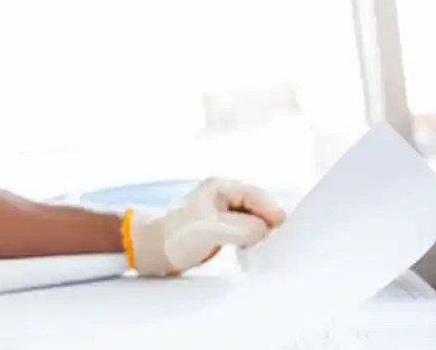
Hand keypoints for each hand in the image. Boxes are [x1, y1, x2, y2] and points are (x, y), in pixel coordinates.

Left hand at [124, 178, 285, 275]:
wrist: (153, 248)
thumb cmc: (176, 235)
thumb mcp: (211, 230)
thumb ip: (240, 228)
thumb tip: (264, 229)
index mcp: (218, 187)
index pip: (253, 194)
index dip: (269, 208)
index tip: (281, 224)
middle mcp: (222, 196)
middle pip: (255, 205)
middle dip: (265, 220)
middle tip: (274, 238)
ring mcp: (221, 212)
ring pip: (251, 219)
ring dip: (258, 230)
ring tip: (260, 244)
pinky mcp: (220, 228)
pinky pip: (243, 230)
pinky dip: (250, 238)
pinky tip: (249, 248)